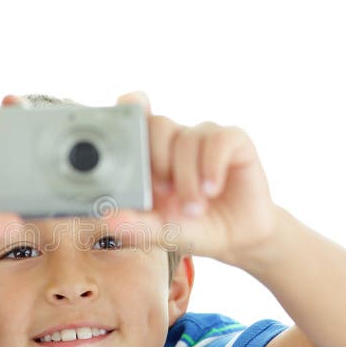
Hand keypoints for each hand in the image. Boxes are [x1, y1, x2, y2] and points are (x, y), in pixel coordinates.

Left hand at [106, 91, 280, 265]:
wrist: (238, 237)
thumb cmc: (193, 228)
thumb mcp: (162, 232)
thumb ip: (135, 225)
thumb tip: (108, 219)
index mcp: (150, 155)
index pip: (134, 117)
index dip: (129, 109)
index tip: (126, 111)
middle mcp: (175, 140)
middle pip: (156, 125)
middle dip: (157, 160)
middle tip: (165, 191)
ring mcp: (203, 138)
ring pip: (187, 138)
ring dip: (187, 176)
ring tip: (194, 208)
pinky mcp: (233, 141)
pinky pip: (218, 140)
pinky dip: (211, 166)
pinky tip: (211, 190)